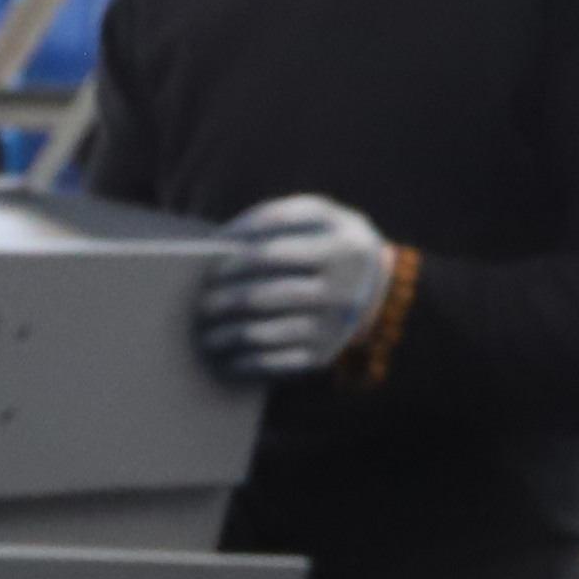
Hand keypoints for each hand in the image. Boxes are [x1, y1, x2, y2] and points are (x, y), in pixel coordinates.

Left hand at [197, 196, 396, 381]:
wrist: (378, 286)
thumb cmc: (331, 241)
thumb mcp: (323, 215)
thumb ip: (280, 216)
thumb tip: (225, 238)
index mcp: (338, 250)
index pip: (273, 254)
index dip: (234, 261)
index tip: (208, 267)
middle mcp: (339, 292)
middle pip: (264, 297)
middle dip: (224, 301)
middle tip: (199, 305)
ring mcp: (331, 328)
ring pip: (264, 334)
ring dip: (225, 336)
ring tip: (204, 335)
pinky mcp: (321, 355)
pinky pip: (273, 363)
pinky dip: (243, 362)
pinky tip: (225, 358)